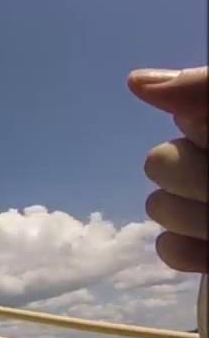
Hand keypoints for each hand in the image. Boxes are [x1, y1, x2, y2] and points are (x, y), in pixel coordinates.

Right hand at [128, 67, 207, 272]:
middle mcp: (204, 167)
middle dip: (196, 179)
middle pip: (156, 164)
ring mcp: (201, 213)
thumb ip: (202, 87)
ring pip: (158, 209)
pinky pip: (165, 249)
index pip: (178, 116)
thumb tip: (135, 81)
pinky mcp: (201, 256)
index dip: (200, 133)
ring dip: (195, 218)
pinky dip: (188, 252)